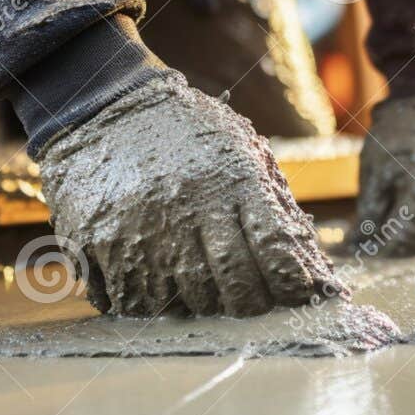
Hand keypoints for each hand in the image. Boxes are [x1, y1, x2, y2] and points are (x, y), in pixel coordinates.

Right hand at [37, 75, 343, 316]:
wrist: (103, 108)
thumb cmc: (185, 132)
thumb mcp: (240, 148)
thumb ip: (275, 205)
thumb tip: (313, 271)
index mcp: (232, 177)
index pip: (276, 252)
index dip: (293, 285)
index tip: (297, 294)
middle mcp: (189, 206)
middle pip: (234, 288)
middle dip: (250, 304)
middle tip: (250, 300)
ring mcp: (142, 227)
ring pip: (186, 303)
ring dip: (201, 305)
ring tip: (202, 287)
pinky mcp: (100, 242)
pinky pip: (133, 300)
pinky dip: (153, 304)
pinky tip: (161, 285)